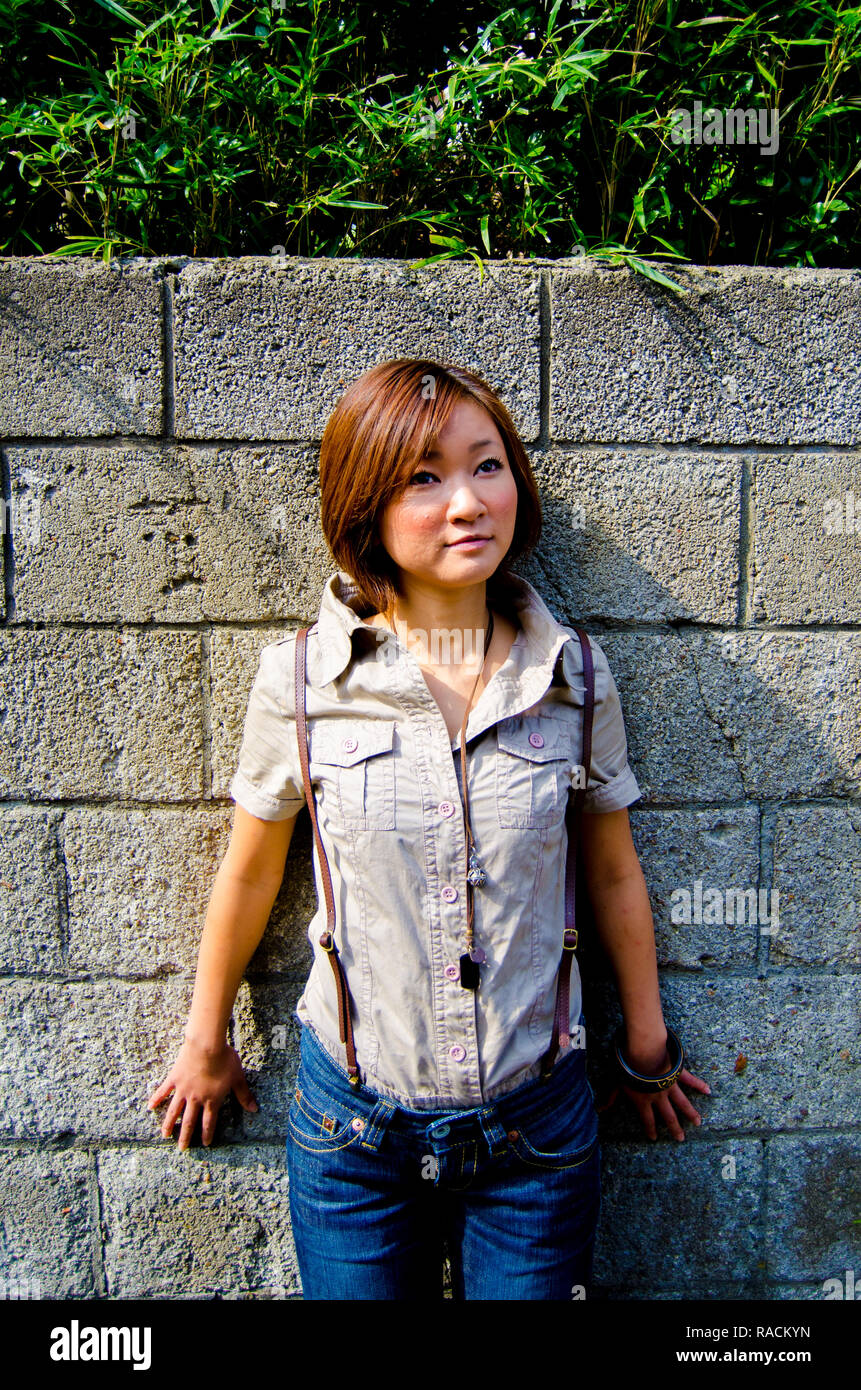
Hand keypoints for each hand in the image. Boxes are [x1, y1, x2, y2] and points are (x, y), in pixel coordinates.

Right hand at [147, 1038, 258, 1150]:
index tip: (205, 1144)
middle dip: (185, 1136)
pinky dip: (156, 1099)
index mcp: (211, 1100)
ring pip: (174, 1111)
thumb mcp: (237, 1078)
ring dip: (169, 1124)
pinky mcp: (174, 1078)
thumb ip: (244, 1095)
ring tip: (164, 1135)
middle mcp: (195, 1099)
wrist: (206, 1045)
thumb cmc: (224, 1060)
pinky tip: (150, 1107)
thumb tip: (254, 1109)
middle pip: (189, 1121)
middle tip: (181, 1148)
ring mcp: (183, 1089)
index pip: (209, 1122)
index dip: (207, 1134)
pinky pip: (163, 1091)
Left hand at [597, 1065, 711, 1140]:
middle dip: (675, 1128)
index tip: (655, 1138)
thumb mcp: (615, 1083)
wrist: (642, 1052)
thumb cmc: (627, 1068)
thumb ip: (610, 1097)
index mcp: (644, 1101)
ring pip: (682, 1103)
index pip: (648, 1119)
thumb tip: (599, 1109)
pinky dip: (699, 1085)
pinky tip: (708, 1091)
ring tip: (698, 1122)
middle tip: (682, 1138)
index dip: (650, 1129)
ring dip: (690, 1113)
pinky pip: (690, 1080)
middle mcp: (658, 1097)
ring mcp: (669, 1086)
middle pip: (668, 1116)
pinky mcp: (676, 1073)